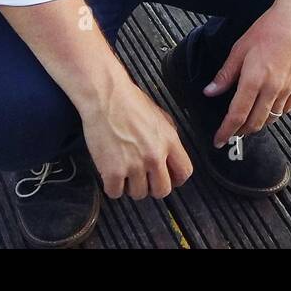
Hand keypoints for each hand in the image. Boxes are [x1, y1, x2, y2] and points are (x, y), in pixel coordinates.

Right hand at [81, 77, 192, 199]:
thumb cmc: (130, 102)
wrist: (106, 96)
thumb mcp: (160, 117)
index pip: (184, 172)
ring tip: (125, 171)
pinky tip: (111, 174)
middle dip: (153, 188)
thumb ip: (168, 139)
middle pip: (162, 190)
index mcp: (169, 141)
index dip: (176, 179)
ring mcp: (134, 165)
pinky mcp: (113, 172)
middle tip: (144, 179)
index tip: (169, 179)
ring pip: (138, 194)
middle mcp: (155, 156)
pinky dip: (112, 187)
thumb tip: (170, 157)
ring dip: (131, 187)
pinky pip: (115, 193)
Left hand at [204, 0, 290, 146]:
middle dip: (240, 131)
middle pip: (254, 123)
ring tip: (247, 121)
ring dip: (257, 124)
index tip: (218, 140)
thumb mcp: (239, 49)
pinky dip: (273, 114)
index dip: (226, 131)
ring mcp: (288, 89)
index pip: (237, 115)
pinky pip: (285, 110)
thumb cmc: (266, 30)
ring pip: (271, 119)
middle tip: (231, 131)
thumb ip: (225, 75)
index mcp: (254, 80)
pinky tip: (267, 108)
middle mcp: (272, 89)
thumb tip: (210, 92)